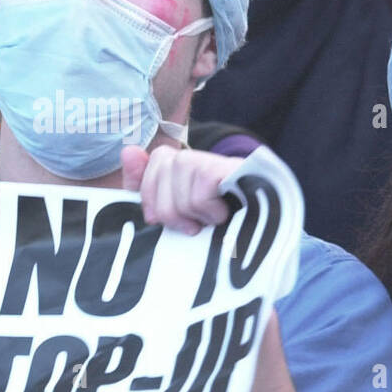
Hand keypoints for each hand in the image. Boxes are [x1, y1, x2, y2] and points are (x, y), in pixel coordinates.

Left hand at [120, 145, 240, 234]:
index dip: (150, 192)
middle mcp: (202, 156)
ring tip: (209, 222)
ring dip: (193, 211)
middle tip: (190, 226)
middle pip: (165, 165)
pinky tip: (222, 216)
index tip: (159, 219)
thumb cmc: (216, 232)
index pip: (155, 160)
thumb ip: (146, 187)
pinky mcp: (236, 170)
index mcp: (185, 166)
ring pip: (181, 177)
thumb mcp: (175, 216)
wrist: (264, 241)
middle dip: (170, 207)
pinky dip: (208, 209)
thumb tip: (128, 149)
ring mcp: (220, 162)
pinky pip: (201, 187)